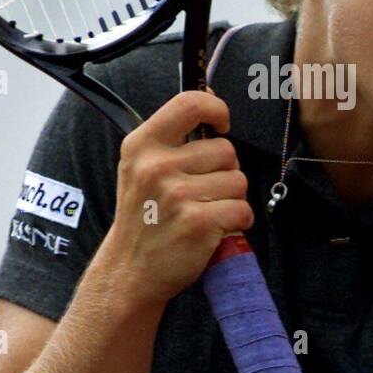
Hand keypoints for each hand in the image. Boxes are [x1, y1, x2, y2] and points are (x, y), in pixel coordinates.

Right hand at [106, 90, 253, 304]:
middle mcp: (157, 166)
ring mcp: (177, 195)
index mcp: (141, 145)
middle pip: (226, 150)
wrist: (130, 270)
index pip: (189, 103)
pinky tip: (213, 230)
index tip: (221, 124)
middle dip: (225, 172)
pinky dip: (237, 222)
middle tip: (201, 193)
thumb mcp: (140, 168)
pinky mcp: (198, 222)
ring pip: (239, 181)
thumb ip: (172, 139)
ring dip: (231, 199)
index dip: (216, 108)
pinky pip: (243, 210)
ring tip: (204, 212)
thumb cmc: (143, 217)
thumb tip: (210, 102)